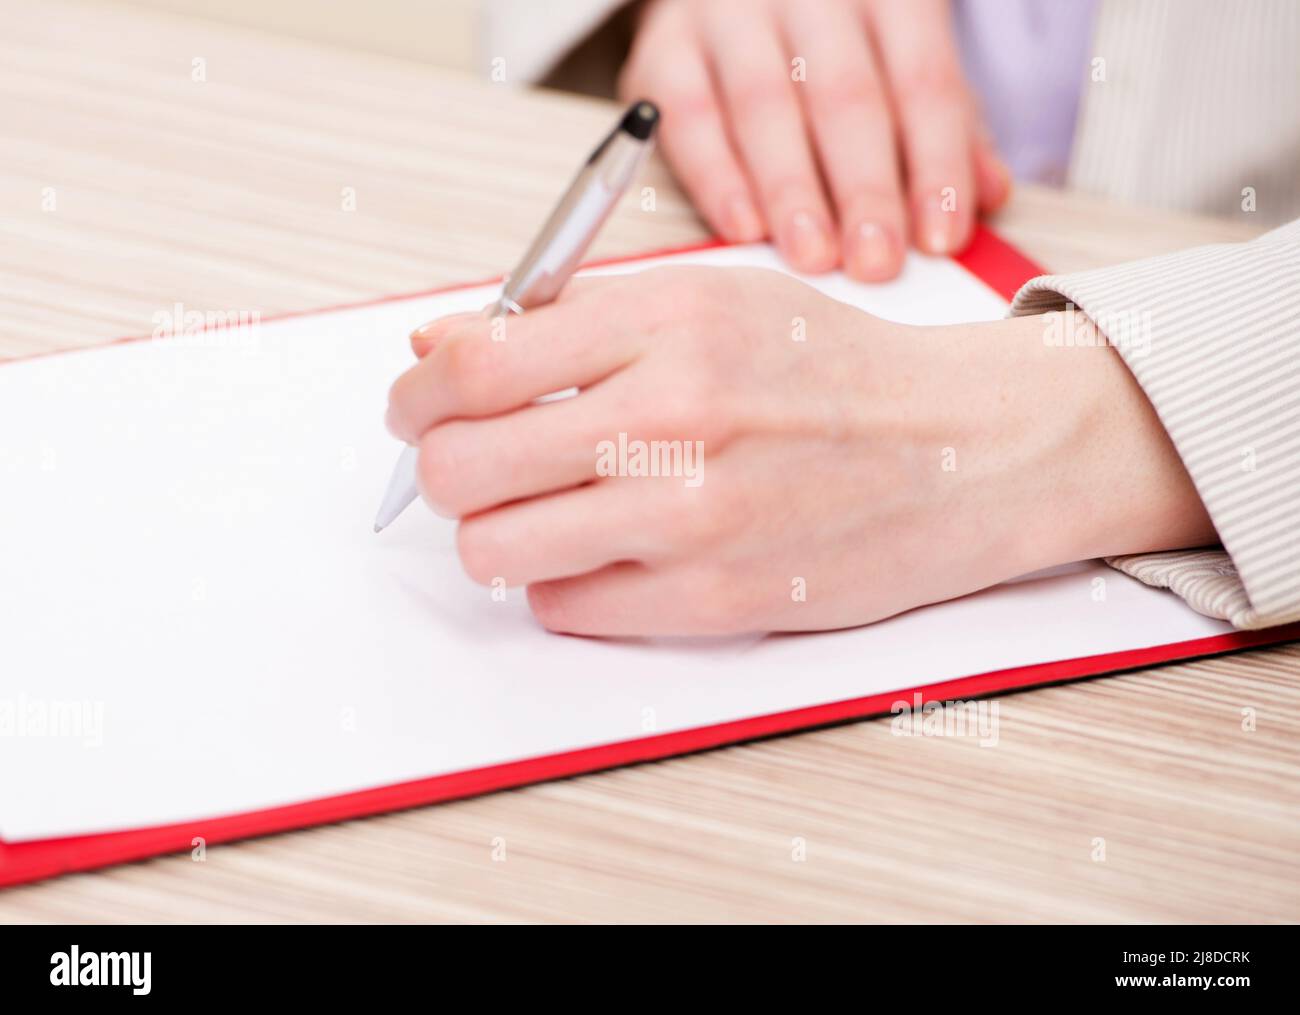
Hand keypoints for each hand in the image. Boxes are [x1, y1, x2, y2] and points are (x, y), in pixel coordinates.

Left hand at [387, 269, 1213, 636]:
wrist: (959, 450)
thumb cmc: (832, 373)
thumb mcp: (709, 301)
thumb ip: (570, 321)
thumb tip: (436, 352)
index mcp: (669, 322)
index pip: (476, 366)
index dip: (419, 395)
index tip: (417, 407)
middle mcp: (676, 416)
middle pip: (466, 467)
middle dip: (443, 470)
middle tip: (468, 466)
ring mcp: (694, 518)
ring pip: (498, 552)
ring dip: (497, 536)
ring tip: (538, 513)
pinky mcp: (716, 602)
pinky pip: (565, 608)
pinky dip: (564, 583)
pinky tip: (608, 553)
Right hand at [617, 0, 1010, 279]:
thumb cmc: (826, 41)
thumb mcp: (899, 61)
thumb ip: (944, 125)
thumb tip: (990, 195)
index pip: (922, 79)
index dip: (936, 164)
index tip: (940, 239)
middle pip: (845, 95)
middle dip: (865, 188)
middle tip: (876, 263)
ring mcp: (729, 16)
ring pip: (765, 105)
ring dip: (792, 191)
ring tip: (813, 258)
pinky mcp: (663, 51)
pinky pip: (689, 119)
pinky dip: (718, 178)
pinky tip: (743, 228)